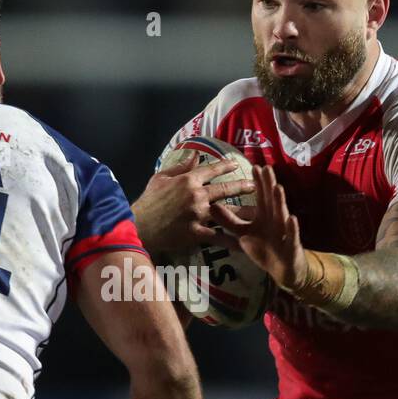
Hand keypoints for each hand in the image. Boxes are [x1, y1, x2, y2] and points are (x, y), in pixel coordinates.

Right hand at [131, 155, 253, 252]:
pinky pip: (217, 237)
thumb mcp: (160, 178)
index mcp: (188, 180)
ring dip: (244, 212)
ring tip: (258, 213)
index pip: (211, 170)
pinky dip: (230, 241)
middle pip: (225, 189)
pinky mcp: (196, 232)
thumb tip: (194, 154)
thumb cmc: (148, 201)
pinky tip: (243, 243)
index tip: (237, 164)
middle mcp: (196, 195)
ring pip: (226, 213)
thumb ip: (180, 166)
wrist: (139, 225)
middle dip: (242, 186)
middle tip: (256, 186)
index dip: (226, 166)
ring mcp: (197, 214)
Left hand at [209, 164, 307, 289]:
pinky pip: (292, 236)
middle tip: (267, 168)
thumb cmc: (264, 248)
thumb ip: (229, 221)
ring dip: (280, 202)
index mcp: (265, 215)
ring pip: (281, 214)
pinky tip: (292, 218)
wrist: (284, 268)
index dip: (258, 182)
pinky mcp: (291, 246)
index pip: (261, 195)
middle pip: (271, 199)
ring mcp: (284, 231)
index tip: (254, 166)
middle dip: (269, 184)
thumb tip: (211, 206)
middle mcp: (276, 219)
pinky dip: (292, 228)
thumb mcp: (243, 233)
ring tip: (278, 188)